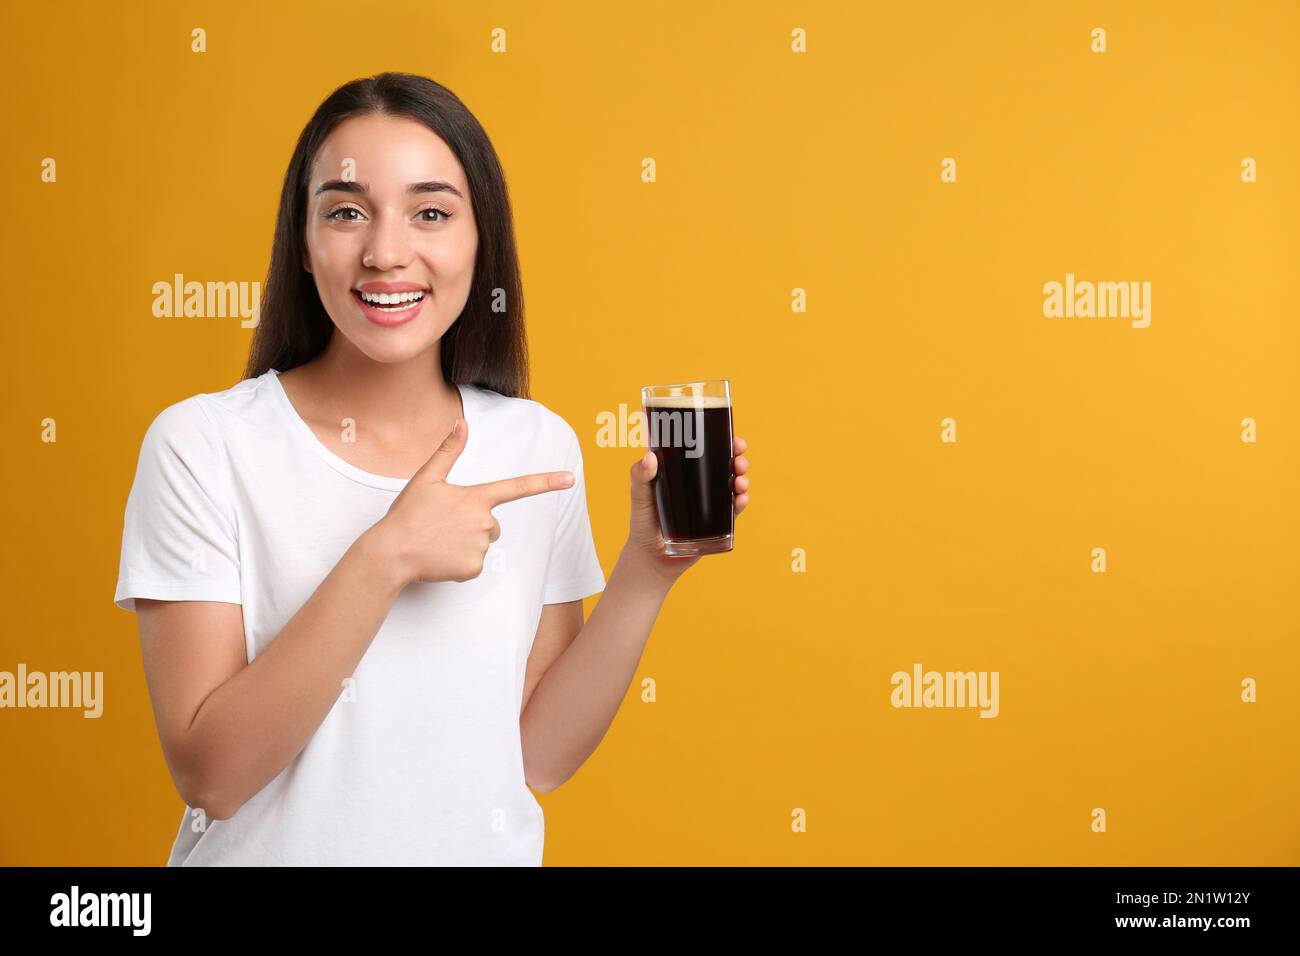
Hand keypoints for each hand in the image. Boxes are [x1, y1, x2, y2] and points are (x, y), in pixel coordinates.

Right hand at [374, 418, 577, 587]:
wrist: (391, 552)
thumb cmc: (407, 514)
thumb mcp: (426, 478)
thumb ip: (448, 451)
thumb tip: (462, 423)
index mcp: (476, 498)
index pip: (517, 487)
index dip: (546, 482)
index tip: (570, 479)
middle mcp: (485, 521)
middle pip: (492, 524)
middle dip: (473, 525)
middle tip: (443, 526)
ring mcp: (480, 546)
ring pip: (482, 544)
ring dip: (464, 544)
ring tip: (438, 542)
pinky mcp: (473, 568)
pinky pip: (473, 564)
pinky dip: (459, 564)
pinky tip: (440, 558)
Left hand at [626, 435, 749, 584]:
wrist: (651, 557)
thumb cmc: (643, 522)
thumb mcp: (640, 495)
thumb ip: (639, 476)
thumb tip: (650, 457)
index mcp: (685, 471)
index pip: (707, 450)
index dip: (723, 441)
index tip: (733, 438)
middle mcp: (700, 485)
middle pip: (725, 465)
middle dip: (738, 459)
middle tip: (739, 460)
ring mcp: (710, 503)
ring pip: (733, 485)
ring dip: (742, 479)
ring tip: (739, 481)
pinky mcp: (716, 523)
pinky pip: (732, 510)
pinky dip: (740, 502)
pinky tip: (740, 499)